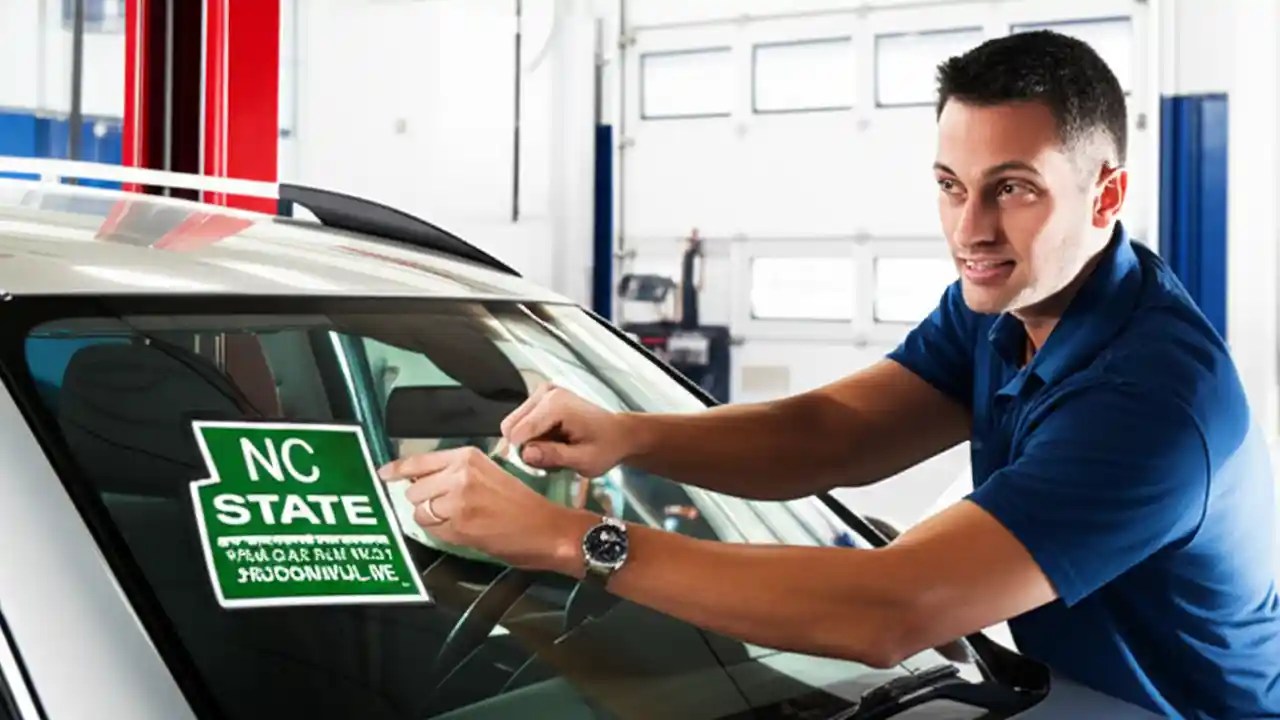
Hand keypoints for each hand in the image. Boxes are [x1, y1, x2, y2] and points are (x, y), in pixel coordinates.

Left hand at [377, 447, 590, 573]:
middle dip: (424, 501)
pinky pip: (433, 530)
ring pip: (420, 512)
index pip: (418, 461)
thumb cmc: (522, 503)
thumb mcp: (489, 473)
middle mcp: (458, 474)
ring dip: (433, 518)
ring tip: (459, 519)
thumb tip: (422, 480)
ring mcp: (457, 500)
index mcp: (467, 456)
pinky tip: (464, 529)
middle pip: (414, 489)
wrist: (545, 527)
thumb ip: (455, 472)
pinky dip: (442, 533)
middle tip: (447, 507)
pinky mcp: (459, 525)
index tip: (384, 474)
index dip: (396, 470)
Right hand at [501, 384, 632, 477]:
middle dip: (525, 447)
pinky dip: (532, 437)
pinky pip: (521, 423)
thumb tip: (525, 454)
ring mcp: (542, 392)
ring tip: (553, 449)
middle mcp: (545, 392)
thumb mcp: (584, 460)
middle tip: (548, 459)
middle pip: (511, 427)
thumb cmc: (605, 448)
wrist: (619, 433)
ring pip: (513, 426)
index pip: (519, 432)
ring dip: (529, 443)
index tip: (542, 467)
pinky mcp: (540, 397)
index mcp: (556, 404)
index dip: (524, 454)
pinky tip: (552, 441)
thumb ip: (554, 456)